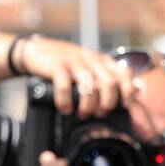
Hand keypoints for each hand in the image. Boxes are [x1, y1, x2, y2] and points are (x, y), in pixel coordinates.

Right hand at [19, 34, 137, 117]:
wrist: (37, 51)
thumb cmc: (67, 67)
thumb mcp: (89, 70)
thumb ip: (105, 82)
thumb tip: (128, 103)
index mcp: (102, 61)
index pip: (124, 74)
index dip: (128, 92)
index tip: (125, 107)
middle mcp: (91, 59)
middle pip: (109, 84)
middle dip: (107, 104)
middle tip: (99, 114)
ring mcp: (74, 61)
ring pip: (90, 87)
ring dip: (88, 106)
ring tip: (82, 114)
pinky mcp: (58, 65)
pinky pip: (65, 87)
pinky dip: (66, 102)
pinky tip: (64, 109)